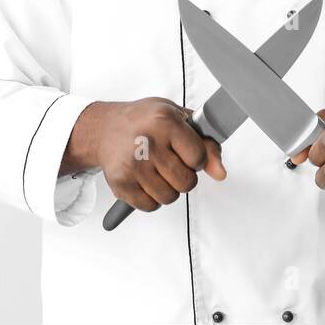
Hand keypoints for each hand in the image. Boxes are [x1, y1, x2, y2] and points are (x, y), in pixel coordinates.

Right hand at [76, 98, 225, 212]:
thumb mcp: (178, 119)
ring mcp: (132, 165)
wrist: (104, 129)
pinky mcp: (121, 183)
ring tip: (157, 170)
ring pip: (170, 197)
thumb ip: (206, 143)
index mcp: (165, 121)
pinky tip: (145, 179)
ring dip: (168, 188)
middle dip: (184, 176)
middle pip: (187, 183)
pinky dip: (152, 198)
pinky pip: (151, 206)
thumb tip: (220, 173)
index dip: (197, 159)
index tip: (187, 152)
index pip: (199, 158)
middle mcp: (147, 143)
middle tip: (171, 161)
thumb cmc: (145, 121)